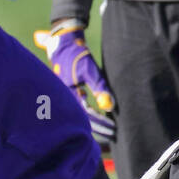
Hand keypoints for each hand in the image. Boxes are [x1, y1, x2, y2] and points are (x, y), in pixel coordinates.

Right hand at [33, 20, 115, 142]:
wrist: (64, 45)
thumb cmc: (78, 56)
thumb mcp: (90, 71)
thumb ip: (99, 87)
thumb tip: (110, 106)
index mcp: (68, 94)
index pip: (86, 116)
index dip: (101, 123)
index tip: (113, 128)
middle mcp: (65, 98)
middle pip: (82, 120)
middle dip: (98, 128)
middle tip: (114, 133)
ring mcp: (65, 97)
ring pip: (80, 116)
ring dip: (94, 123)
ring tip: (109, 128)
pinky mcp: (68, 93)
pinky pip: (78, 109)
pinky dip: (89, 114)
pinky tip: (99, 115)